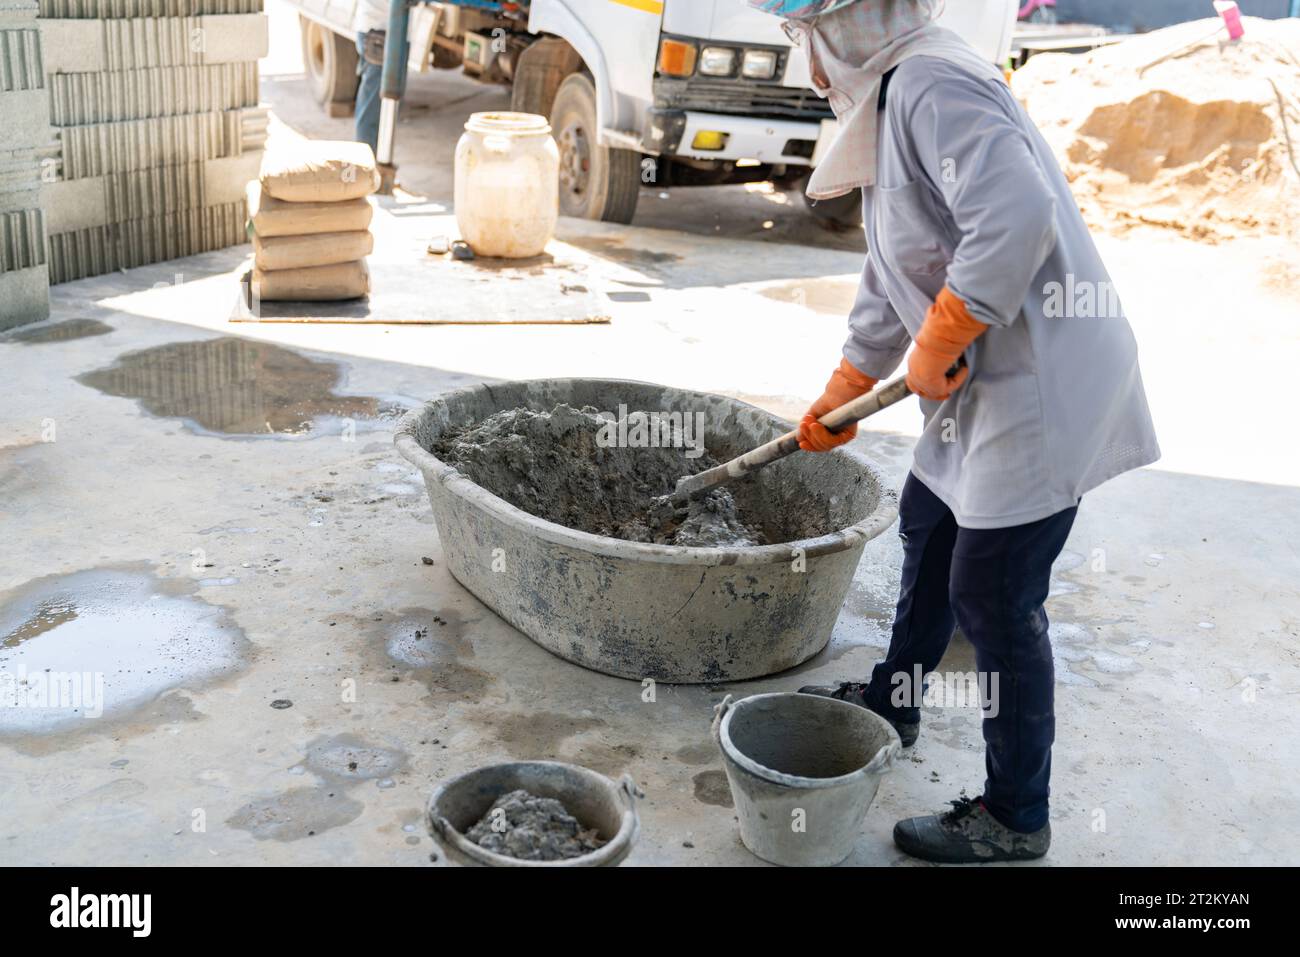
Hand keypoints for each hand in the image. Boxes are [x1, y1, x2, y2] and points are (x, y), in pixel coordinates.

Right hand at [798, 358, 877, 452]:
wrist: (838, 392)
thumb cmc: (827, 401)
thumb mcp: (812, 416)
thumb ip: (806, 428)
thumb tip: (798, 439)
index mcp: (828, 434)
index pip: (819, 446)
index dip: (809, 446)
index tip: (800, 443)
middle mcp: (837, 437)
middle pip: (822, 447)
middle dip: (810, 437)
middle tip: (803, 425)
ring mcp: (843, 436)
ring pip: (826, 446)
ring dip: (814, 435)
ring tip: (810, 423)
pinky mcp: (849, 435)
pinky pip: (834, 442)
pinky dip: (822, 435)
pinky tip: (815, 425)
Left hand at [905, 287, 986, 401]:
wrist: (938, 335)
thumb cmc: (936, 331)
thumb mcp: (932, 336)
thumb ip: (933, 337)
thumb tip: (935, 314)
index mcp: (912, 362)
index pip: (912, 381)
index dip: (923, 385)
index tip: (937, 383)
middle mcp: (914, 373)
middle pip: (920, 391)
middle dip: (935, 392)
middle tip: (948, 390)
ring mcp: (922, 381)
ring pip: (936, 393)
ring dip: (948, 386)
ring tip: (958, 375)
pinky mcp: (933, 386)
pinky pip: (948, 388)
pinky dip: (958, 380)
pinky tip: (964, 368)